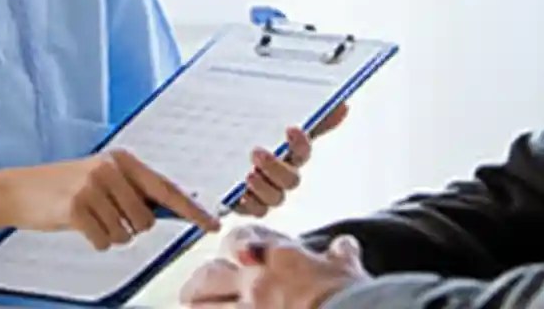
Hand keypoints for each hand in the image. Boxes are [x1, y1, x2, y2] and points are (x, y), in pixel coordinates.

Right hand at [0, 149, 220, 249]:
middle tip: (105, 215)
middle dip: (130, 227)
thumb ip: (133, 190)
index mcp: (123, 160)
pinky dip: (94, 240)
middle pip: (147, 221)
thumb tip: (170, 211)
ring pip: (126, 234)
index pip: (167, 189)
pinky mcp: (76, 208)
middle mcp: (111, 169)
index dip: (192, 210)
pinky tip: (78, 224)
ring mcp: (93, 187)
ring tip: (89, 217)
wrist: (18, 189)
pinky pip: (104, 241)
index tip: (213, 225)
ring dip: (109, 234)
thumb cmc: (64, 188)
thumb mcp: (102, 177)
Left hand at [180, 224, 369, 308]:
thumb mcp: (347, 269)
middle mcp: (256, 283)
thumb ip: (340, 255)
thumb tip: (344, 246)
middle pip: (206, 277)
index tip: (234, 260)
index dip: (232, 250)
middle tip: (194, 293)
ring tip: (196, 308)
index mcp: (278, 258)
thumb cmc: (349, 296)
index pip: (238, 241)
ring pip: (200, 306)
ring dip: (198, 307)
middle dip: (197, 286)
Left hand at [235, 103, 348, 217]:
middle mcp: (280, 177)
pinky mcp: (243, 204)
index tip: (290, 128)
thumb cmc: (251, 134)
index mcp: (290, 155)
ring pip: (273, 199)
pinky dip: (245, 205)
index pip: (304, 151)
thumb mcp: (271, 118)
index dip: (301, 142)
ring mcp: (263, 193)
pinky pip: (250, 212)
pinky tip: (237, 195)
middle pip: (290, 181)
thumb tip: (344, 106)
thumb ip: (307, 117)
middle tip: (257, 152)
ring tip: (248, 175)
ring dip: (263, 188)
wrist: (216, 146)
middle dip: (276, 167)